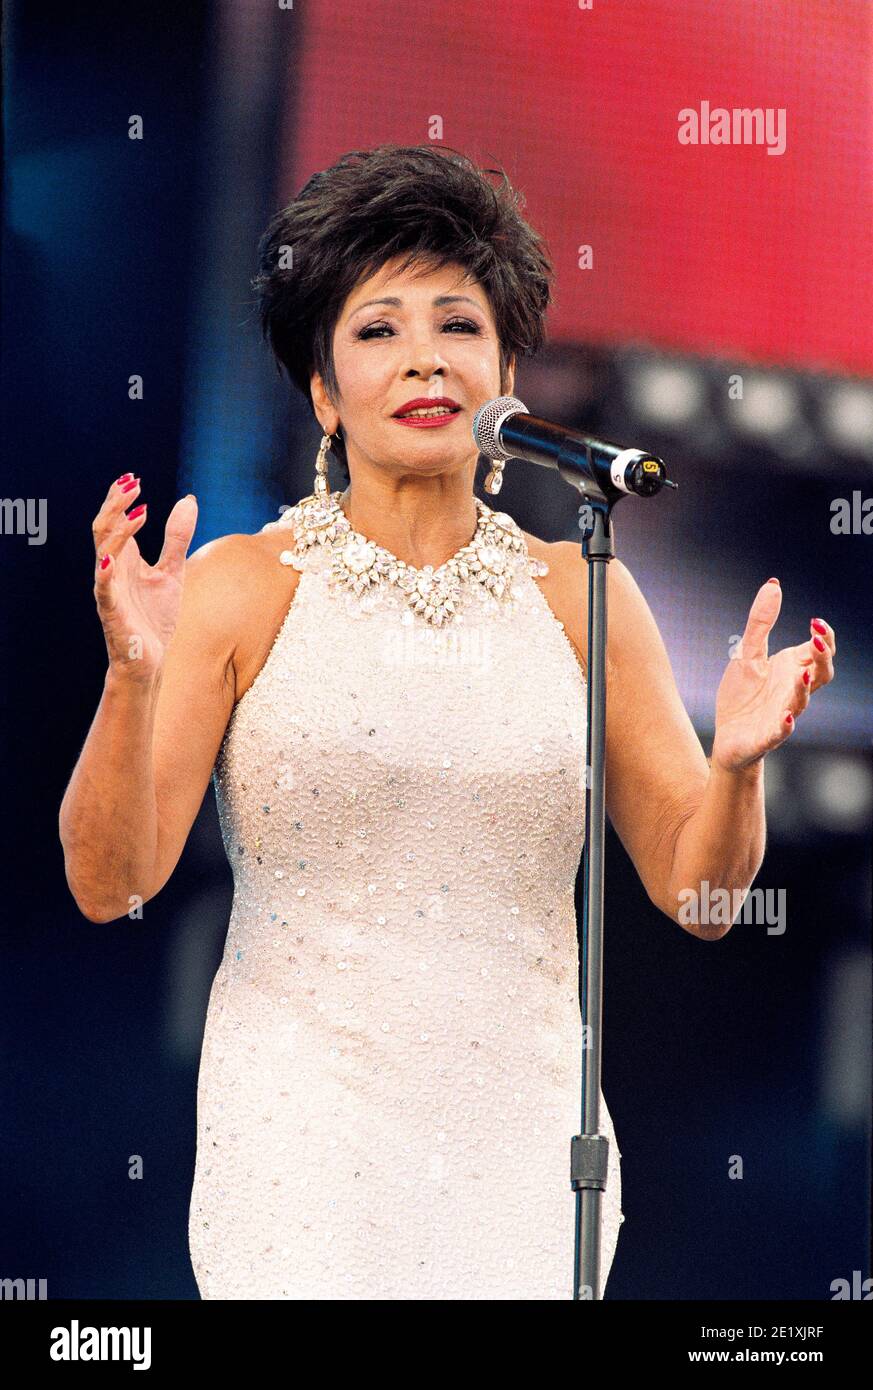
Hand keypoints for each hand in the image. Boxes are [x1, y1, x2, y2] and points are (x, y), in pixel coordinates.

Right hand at [92, 474, 197, 681]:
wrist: (149, 659)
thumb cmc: (155, 617)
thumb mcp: (173, 571)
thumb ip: (177, 538)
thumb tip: (188, 500)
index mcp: (125, 559)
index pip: (115, 520)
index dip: (120, 498)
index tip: (133, 477)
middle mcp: (112, 569)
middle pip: (104, 529)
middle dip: (115, 505)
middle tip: (132, 484)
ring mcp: (109, 589)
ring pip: (103, 552)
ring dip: (118, 530)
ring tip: (137, 511)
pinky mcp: (111, 612)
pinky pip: (103, 589)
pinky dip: (104, 572)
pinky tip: (110, 557)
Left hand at [711, 579, 835, 771]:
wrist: (727, 738)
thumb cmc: (743, 695)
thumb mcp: (748, 654)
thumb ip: (760, 623)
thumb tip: (774, 584)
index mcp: (792, 669)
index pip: (820, 651)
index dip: (825, 637)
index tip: (816, 621)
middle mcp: (793, 691)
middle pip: (821, 675)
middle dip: (823, 658)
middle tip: (818, 639)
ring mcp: (782, 713)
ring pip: (802, 701)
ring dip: (803, 687)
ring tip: (800, 672)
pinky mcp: (767, 736)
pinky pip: (781, 732)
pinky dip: (785, 725)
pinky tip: (786, 717)